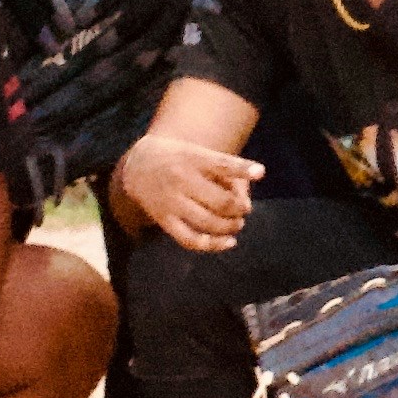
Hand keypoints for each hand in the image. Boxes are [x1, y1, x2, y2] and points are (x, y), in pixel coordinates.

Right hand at [115, 131, 261, 249]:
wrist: (137, 166)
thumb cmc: (178, 158)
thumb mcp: (197, 152)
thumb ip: (223, 169)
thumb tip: (245, 195)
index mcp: (192, 158)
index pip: (220, 164)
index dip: (242, 169)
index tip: (260, 172)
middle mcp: (181, 180)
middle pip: (219, 200)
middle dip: (239, 208)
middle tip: (244, 209)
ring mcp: (171, 202)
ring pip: (207, 222)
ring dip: (230, 226)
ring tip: (237, 223)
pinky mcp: (164, 220)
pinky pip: (190, 239)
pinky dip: (212, 245)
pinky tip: (229, 242)